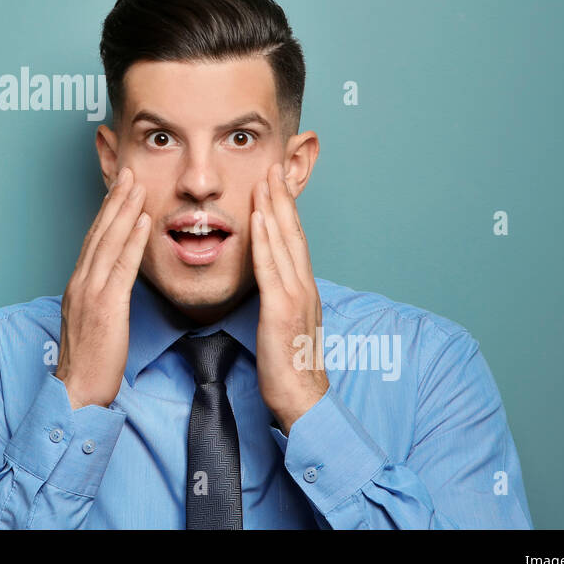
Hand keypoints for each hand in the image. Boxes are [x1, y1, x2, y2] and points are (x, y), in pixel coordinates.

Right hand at [55, 166, 148, 409]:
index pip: (93, 241)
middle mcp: (81, 283)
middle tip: (128, 172)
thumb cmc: (89, 363)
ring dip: (124, 210)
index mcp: (77, 286)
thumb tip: (113, 287)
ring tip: (137, 185)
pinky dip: (133, 240)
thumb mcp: (92, 323)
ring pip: (109, 242)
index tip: (119, 190)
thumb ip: (101, 299)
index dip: (106, 213)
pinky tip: (144, 221)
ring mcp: (91, 293)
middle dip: (114, 200)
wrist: (77, 391)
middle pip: (98, 233)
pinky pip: (122, 267)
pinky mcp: (105, 306)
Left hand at [251, 161, 328, 432]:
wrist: (302, 398)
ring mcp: (295, 296)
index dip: (286, 208)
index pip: (294, 239)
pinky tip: (260, 220)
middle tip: (275, 164)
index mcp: (303, 288)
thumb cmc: (288, 365)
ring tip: (266, 179)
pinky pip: (271, 269)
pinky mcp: (281, 310)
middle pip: (293, 232)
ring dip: (275, 208)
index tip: (277, 181)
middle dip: (283, 197)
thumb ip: (279, 298)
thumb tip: (269, 283)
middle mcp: (304, 285)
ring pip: (284, 243)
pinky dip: (266, 241)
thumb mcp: (283, 323)